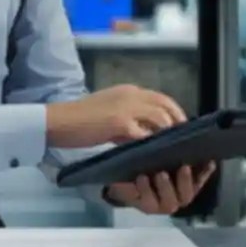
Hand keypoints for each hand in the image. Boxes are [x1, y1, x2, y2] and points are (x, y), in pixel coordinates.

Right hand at [45, 84, 186, 148]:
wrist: (61, 121)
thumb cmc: (81, 119)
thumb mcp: (108, 113)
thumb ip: (128, 120)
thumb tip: (146, 134)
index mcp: (128, 90)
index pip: (160, 97)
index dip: (173, 110)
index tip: (180, 125)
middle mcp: (131, 95)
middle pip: (165, 105)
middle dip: (178, 121)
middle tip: (184, 138)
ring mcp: (126, 108)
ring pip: (160, 119)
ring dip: (168, 134)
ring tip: (173, 148)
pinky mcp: (120, 123)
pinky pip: (145, 135)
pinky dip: (152, 145)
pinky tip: (155, 156)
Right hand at [104, 162, 215, 214]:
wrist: (143, 181)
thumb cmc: (131, 182)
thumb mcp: (123, 184)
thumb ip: (123, 184)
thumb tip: (120, 180)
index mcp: (149, 205)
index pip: (149, 203)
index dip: (146, 192)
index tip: (141, 177)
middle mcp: (167, 204)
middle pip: (170, 202)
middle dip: (166, 188)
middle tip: (161, 173)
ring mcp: (181, 196)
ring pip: (186, 195)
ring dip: (186, 182)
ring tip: (184, 167)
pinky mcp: (193, 186)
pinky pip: (200, 181)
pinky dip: (205, 173)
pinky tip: (209, 162)